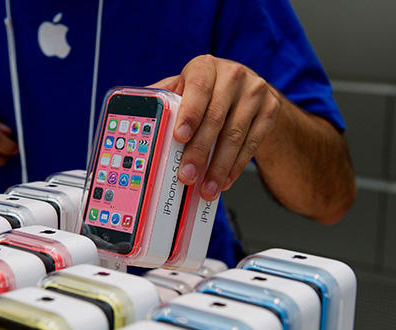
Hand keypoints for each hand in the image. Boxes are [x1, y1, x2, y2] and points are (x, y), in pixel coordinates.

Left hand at [150, 55, 280, 200]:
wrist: (248, 91)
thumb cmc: (206, 93)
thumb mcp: (184, 88)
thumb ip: (163, 98)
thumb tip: (134, 112)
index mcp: (205, 67)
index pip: (198, 88)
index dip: (189, 113)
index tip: (180, 137)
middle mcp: (233, 75)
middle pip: (215, 118)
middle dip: (199, 151)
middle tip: (187, 175)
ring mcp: (255, 92)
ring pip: (235, 135)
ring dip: (218, 167)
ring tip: (206, 188)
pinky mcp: (270, 110)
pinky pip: (251, 144)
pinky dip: (235, 166)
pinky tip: (224, 181)